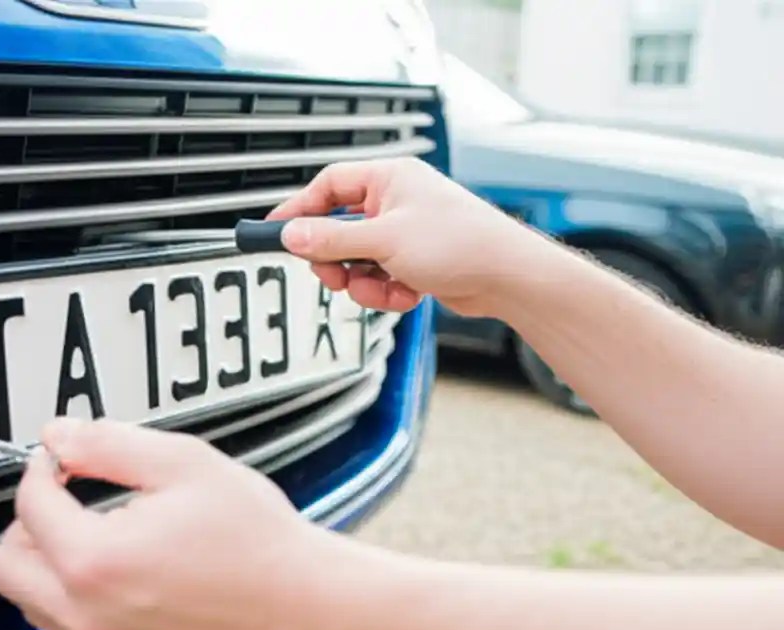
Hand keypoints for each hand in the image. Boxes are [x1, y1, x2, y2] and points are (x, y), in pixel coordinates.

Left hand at [0, 418, 377, 629]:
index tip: (63, 458)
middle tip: (66, 498)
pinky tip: (122, 574)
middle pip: (7, 566)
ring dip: (47, 564)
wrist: (312, 615)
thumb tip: (61, 436)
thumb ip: (109, 444)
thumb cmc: (263, 547)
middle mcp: (88, 615)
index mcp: (95, 560)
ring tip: (98, 535)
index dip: (42, 467)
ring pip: (31, 604)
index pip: (29, 504)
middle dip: (29, 523)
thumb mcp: (186, 465)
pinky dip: (75, 600)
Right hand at [268, 157, 557, 317]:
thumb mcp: (384, 241)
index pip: (328, 185)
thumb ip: (332, 239)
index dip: (299, 209)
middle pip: (338, 228)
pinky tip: (407, 295)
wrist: (509, 277)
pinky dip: (386, 291)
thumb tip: (291, 235)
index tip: (276, 231)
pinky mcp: (415, 260)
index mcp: (389, 178)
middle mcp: (396, 201)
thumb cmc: (460, 243)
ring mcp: (405, 232)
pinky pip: (379, 276)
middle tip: (334, 276)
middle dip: (336, 259)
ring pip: (357, 259)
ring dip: (363, 281)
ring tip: (384, 289)